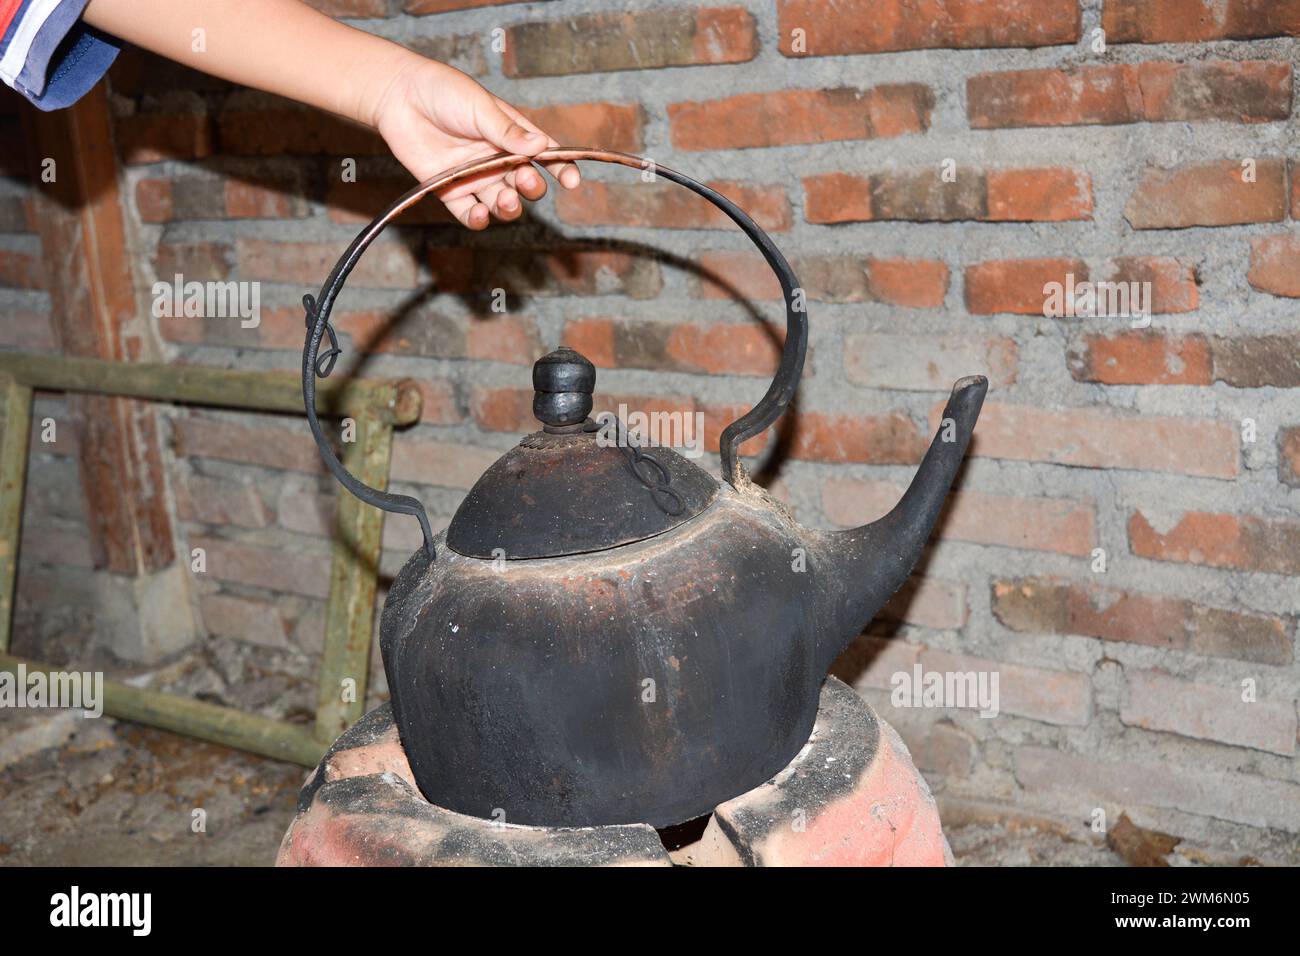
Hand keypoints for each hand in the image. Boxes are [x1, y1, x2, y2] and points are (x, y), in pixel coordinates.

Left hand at [369, 55, 579, 229]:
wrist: (398, 97)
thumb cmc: (442, 91)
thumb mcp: (480, 106)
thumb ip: (508, 131)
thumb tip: (541, 145)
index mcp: (511, 134)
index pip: (544, 155)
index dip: (562, 169)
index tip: (572, 181)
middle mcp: (497, 159)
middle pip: (525, 184)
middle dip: (531, 187)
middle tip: (523, 180)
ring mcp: (475, 177)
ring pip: (502, 203)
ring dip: (509, 207)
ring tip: (505, 200)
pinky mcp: (451, 191)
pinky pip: (470, 214)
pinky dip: (479, 220)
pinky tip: (481, 214)